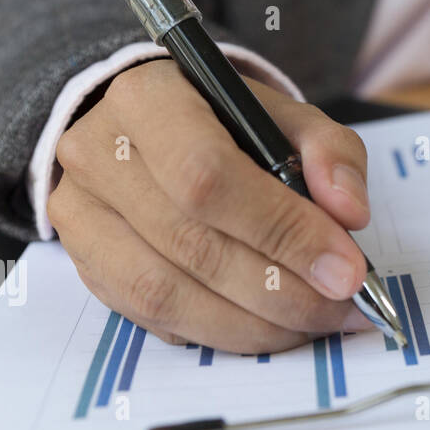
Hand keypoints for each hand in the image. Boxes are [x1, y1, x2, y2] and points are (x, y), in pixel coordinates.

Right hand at [48, 59, 372, 352]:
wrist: (149, 129)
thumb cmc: (227, 122)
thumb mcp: (287, 116)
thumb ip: (330, 152)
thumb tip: (349, 213)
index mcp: (150, 98)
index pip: (209, 174)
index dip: (282, 229)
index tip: (345, 268)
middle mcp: (100, 152)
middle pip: (190, 241)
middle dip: (279, 288)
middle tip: (340, 307)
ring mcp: (79, 213)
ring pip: (164, 292)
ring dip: (250, 324)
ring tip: (311, 324)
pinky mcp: (83, 263)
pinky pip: (149, 317)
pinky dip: (216, 332)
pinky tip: (265, 327)